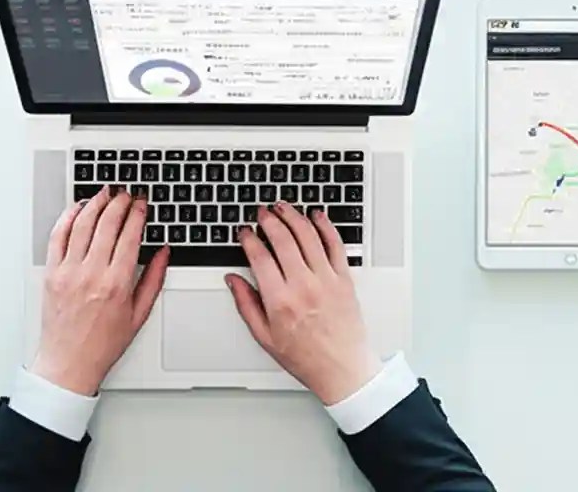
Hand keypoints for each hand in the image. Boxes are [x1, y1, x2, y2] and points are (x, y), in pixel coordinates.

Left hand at [31, 187, 169, 395]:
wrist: (69, 363)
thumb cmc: (102, 344)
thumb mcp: (139, 314)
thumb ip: (153, 279)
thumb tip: (163, 253)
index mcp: (117, 283)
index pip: (130, 235)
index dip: (138, 213)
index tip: (142, 203)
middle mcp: (92, 274)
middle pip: (107, 223)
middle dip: (119, 202)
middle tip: (126, 194)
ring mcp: (69, 271)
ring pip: (82, 224)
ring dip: (95, 203)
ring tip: (105, 194)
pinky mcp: (52, 273)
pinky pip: (58, 236)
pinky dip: (68, 217)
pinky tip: (77, 209)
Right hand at [226, 203, 380, 404]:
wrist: (342, 369)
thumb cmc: (305, 357)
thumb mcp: (264, 336)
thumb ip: (246, 304)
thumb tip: (233, 280)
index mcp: (280, 301)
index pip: (259, 257)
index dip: (249, 239)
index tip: (244, 232)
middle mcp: (303, 286)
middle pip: (283, 239)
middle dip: (269, 220)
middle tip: (262, 213)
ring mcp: (326, 280)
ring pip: (308, 235)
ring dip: (294, 216)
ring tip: (284, 207)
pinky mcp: (344, 279)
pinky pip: (335, 244)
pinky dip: (325, 226)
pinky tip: (317, 216)